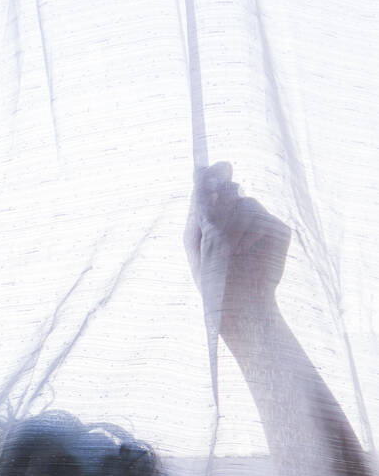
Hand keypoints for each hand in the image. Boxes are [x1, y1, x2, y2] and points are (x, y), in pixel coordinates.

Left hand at [184, 162, 290, 334]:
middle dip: (222, 199)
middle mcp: (240, 218)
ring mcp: (261, 223)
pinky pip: (263, 217)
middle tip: (216, 213)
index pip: (216, 186)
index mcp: (219, 218)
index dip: (214, 175)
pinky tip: (244, 252)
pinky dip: (250, 232)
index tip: (214, 170)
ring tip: (229, 250)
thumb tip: (200, 173)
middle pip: (231, 190)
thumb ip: (197, 208)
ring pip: (247, 203)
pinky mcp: (278, 231)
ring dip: (233, 223)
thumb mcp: (196, 241)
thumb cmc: (212, 277)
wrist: (240, 305)